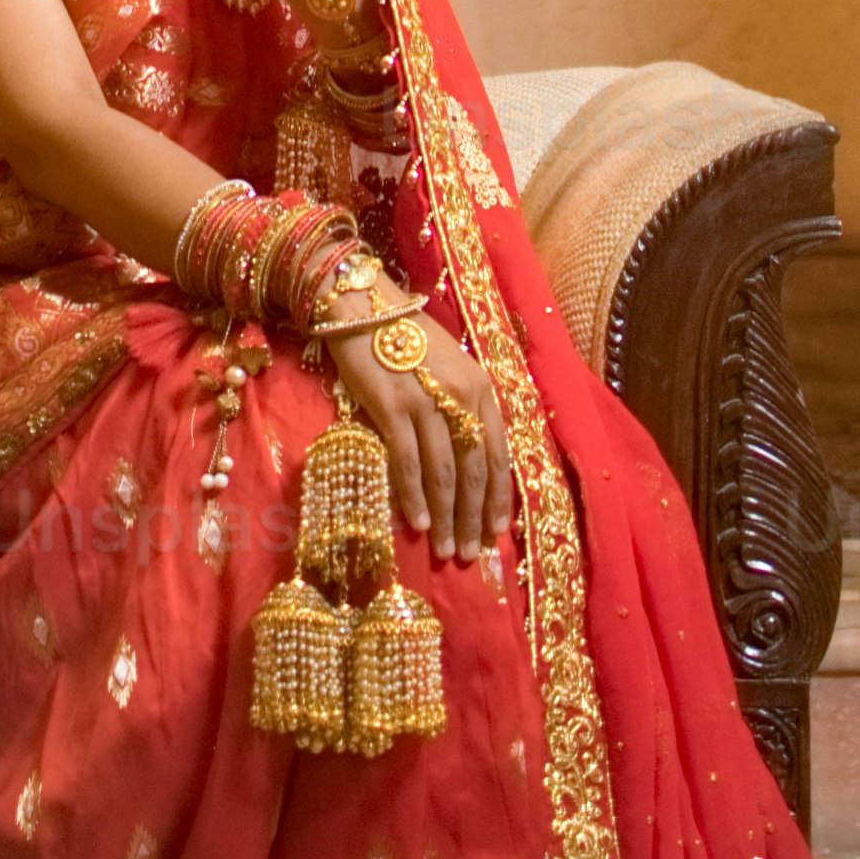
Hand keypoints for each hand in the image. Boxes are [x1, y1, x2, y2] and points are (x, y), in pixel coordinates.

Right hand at [321, 307, 515, 561]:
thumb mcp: (449, 368)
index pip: (498, 453)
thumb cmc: (406, 338)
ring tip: (444, 549)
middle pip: (474, 469)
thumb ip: (463, 410)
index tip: (496, 532)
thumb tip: (469, 464)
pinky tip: (416, 522)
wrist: (362, 304)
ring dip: (446, 516)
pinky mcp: (391, 405)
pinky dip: (414, 496)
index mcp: (481, 387)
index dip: (498, 497)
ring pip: (444, 472)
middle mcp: (461, 395)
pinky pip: (408, 461)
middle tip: (468, 554)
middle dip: (472, 517)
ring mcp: (426, 400)